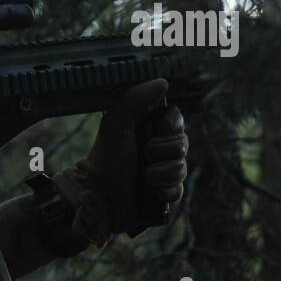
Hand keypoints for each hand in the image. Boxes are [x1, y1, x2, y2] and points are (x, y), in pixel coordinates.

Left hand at [54, 79, 188, 246]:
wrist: (97, 198)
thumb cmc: (104, 161)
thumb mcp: (115, 126)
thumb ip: (135, 100)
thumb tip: (162, 82)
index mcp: (144, 130)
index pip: (175, 121)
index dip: (171, 126)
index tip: (160, 128)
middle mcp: (155, 149)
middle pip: (183, 144)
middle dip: (166, 151)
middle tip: (146, 156)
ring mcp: (160, 173)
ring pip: (182, 168)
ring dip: (164, 173)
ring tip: (146, 177)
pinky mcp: (160, 195)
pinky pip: (178, 191)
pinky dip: (167, 191)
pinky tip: (154, 192)